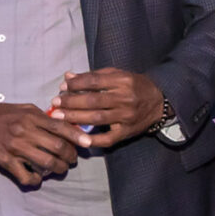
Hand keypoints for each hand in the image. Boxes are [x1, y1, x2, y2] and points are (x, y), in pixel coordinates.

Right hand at [0, 102, 86, 184]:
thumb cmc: (2, 114)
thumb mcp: (24, 108)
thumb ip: (43, 117)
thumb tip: (64, 124)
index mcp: (31, 117)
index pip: (60, 127)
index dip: (77, 136)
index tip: (88, 143)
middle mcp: (25, 132)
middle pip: (57, 147)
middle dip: (70, 156)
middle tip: (72, 159)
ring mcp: (16, 148)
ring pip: (46, 163)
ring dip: (58, 169)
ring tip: (61, 168)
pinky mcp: (6, 162)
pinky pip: (26, 176)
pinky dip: (36, 180)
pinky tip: (38, 177)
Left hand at [51, 68, 165, 148]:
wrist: (159, 102)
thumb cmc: (134, 86)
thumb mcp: (118, 75)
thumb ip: (93, 76)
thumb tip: (68, 77)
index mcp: (122, 81)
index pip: (94, 82)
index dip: (76, 84)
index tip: (63, 87)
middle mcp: (125, 98)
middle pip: (93, 100)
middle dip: (71, 102)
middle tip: (55, 103)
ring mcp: (126, 116)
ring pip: (96, 118)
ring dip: (75, 118)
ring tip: (59, 116)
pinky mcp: (127, 132)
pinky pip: (108, 138)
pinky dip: (93, 140)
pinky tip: (78, 138)